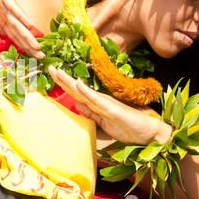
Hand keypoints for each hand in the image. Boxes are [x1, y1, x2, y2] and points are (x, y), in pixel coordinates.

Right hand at [0, 0, 44, 57]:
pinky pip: (12, 6)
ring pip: (18, 22)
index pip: (14, 34)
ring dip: (27, 35)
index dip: (22, 46)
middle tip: (41, 57)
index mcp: (0, 15)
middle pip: (19, 31)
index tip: (32, 57)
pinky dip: (20, 15)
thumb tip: (3, 35)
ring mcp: (4, 2)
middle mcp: (5, 10)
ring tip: (37, 47)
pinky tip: (29, 24)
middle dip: (29, 45)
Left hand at [49, 67, 171, 145]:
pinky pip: (97, 100)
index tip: (52, 74)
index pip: (77, 92)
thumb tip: (76, 103)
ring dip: (70, 81)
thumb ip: (91, 113)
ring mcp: (106, 103)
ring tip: (57, 71)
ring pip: (84, 91)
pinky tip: (78, 83)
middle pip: (77, 88)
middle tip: (49, 66)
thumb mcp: (104, 122)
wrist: (150, 132)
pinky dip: (87, 91)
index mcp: (98, 104)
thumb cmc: (129, 128)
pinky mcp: (112, 109)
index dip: (64, 83)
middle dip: (62, 78)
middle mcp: (100, 100)